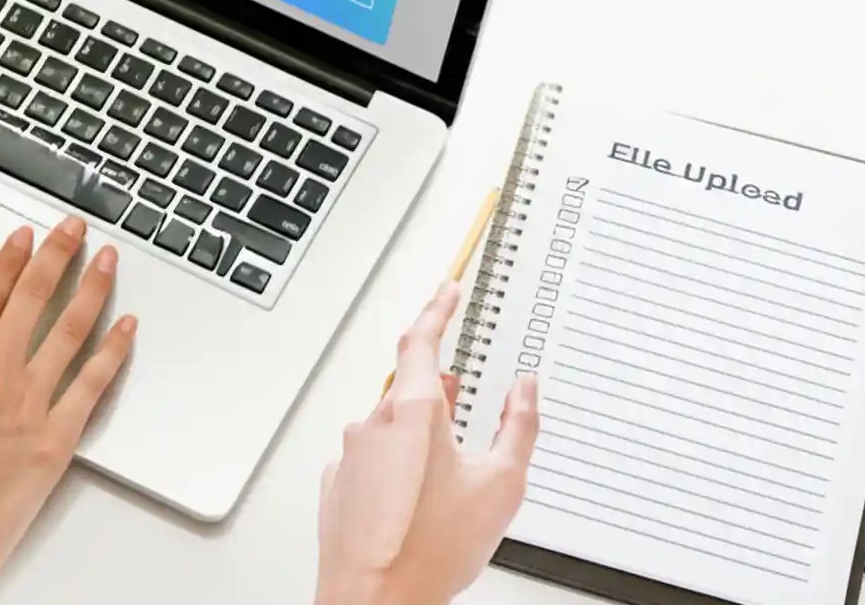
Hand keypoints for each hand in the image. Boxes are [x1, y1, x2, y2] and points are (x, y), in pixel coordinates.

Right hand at [0, 218, 136, 603]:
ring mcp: (30, 405)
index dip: (9, 260)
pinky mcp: (58, 436)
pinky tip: (129, 326)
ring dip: (92, 288)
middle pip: (31, 301)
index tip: (26, 235)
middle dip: (56, 255)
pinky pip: (92, 383)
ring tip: (109, 258)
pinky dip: (114, 350)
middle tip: (75, 226)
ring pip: (68, 331)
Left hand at [316, 282, 539, 604]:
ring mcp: (351, 454)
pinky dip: (395, 464)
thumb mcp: (501, 485)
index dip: (437, 308)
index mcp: (414, 412)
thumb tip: (526, 389)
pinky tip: (416, 498)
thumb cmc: (430, 551)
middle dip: (438, 390)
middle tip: (462, 400)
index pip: (422, 338)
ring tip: (447, 468)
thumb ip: (519, 426)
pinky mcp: (339, 484)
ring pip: (390, 424)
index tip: (447, 291)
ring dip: (418, 431)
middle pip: (409, 386)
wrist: (374, 602)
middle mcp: (375, 424)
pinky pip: (371, 457)